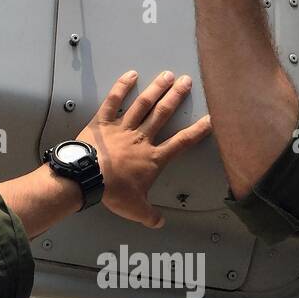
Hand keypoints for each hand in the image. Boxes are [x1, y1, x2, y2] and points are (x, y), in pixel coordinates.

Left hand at [77, 69, 210, 227]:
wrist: (88, 178)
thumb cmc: (113, 192)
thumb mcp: (135, 209)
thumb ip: (150, 215)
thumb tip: (159, 222)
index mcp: (153, 158)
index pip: (181, 142)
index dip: (197, 131)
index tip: (209, 119)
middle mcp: (141, 139)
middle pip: (163, 114)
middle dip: (176, 97)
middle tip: (187, 81)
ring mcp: (122, 128)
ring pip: (143, 104)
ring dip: (156, 89)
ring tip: (167, 75)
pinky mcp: (102, 123)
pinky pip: (113, 102)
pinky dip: (122, 87)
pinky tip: (131, 75)